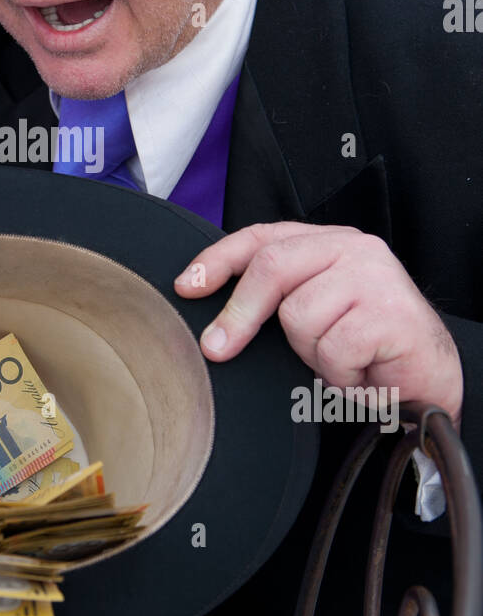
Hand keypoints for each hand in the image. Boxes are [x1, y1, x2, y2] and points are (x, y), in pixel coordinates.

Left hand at [174, 222, 463, 426]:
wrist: (428, 378)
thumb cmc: (368, 347)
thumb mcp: (313, 314)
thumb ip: (275, 298)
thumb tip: (213, 320)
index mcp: (328, 243)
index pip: (262, 238)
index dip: (218, 260)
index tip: (187, 286)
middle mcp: (352, 249)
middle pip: (271, 268)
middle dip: (239, 314)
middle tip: (219, 349)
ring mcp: (374, 276)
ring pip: (299, 316)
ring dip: (311, 353)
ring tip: (340, 359)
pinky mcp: (389, 311)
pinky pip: (333, 348)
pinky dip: (339, 373)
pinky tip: (360, 371)